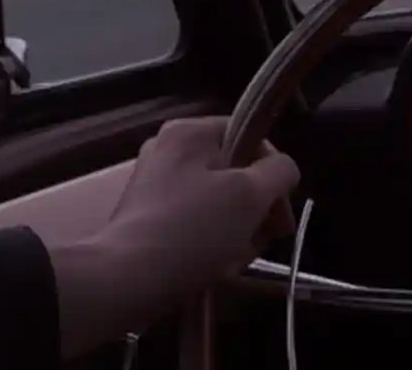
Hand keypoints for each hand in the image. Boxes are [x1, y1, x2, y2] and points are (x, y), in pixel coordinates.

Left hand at [51, 116, 299, 357]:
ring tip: (241, 256)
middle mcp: (168, 150)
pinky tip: (220, 263)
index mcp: (190, 132)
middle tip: (267, 236)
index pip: (252, 137)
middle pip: (235, 171)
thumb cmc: (193, 229)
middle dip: (257, 206)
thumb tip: (284, 170)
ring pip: (218, 199)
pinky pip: (196, 219)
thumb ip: (279, 171)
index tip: (281, 211)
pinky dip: (213, 238)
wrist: (127, 279)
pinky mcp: (148, 217)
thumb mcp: (251, 195)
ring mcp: (155, 184)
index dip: (274, 172)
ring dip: (240, 227)